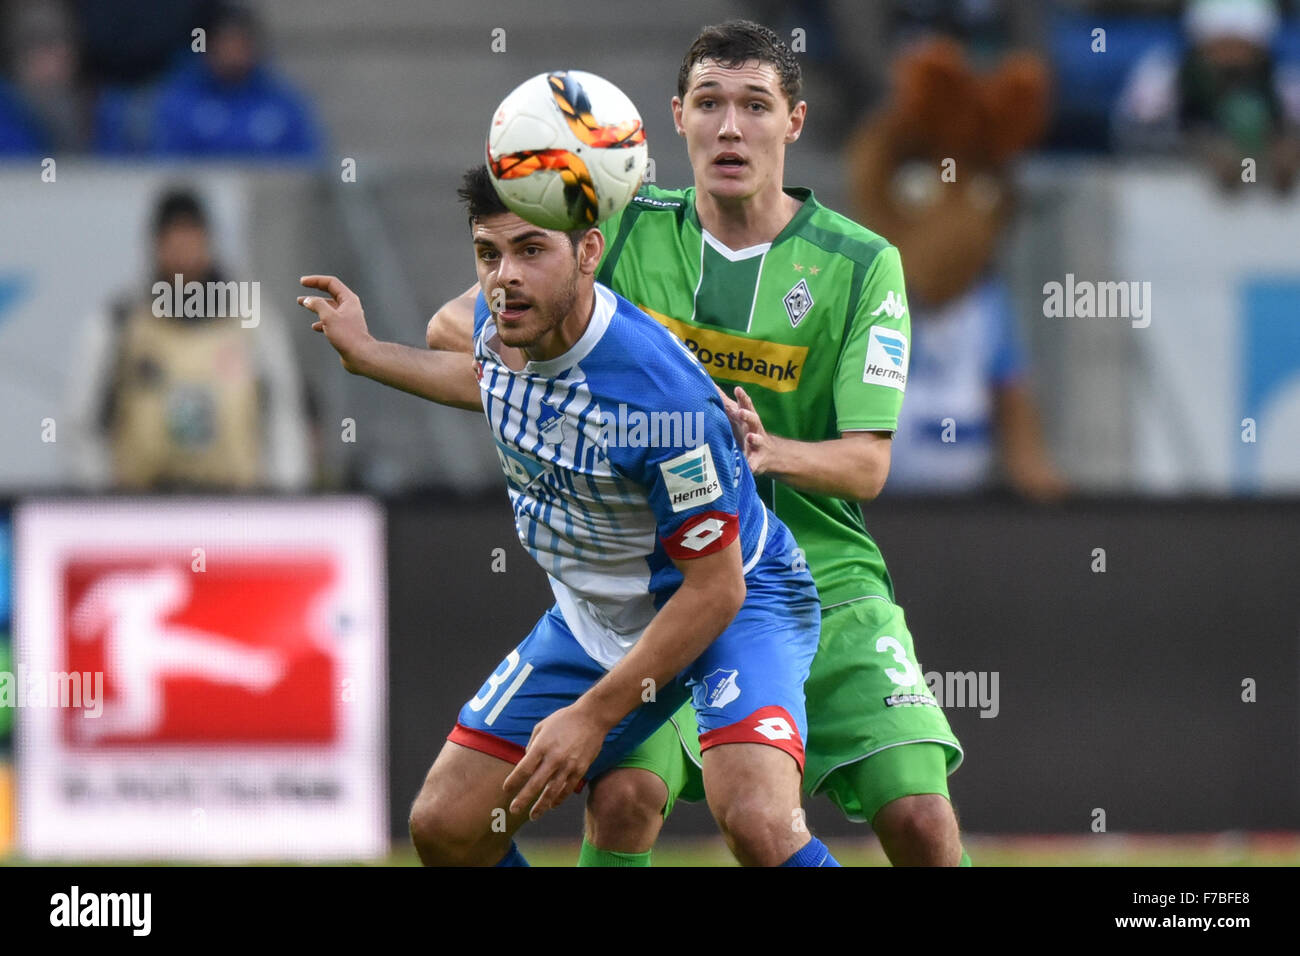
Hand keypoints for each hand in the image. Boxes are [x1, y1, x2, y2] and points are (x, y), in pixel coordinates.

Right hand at [298, 274, 373, 373]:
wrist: (360, 355)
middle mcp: (349, 307)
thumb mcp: (329, 317)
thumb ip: (317, 305)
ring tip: (304, 305)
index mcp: (349, 299)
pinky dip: (321, 321)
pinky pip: (331, 321)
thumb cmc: (348, 336)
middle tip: (301, 293)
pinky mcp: (345, 329)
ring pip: (329, 308)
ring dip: (316, 306)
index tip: (303, 282)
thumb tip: (308, 300)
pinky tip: (314, 326)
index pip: (331, 283)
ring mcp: (348, 318)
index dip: (315, 280)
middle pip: (329, 294)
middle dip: (314, 293)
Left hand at [502, 703, 607, 820]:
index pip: (524, 769)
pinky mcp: (581, 769)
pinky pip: (568, 788)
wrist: (592, 717)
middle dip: (523, 799)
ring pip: (552, 791)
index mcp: (542, 746)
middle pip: (535, 784)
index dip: (514, 781)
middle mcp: (554, 758)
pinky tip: (552, 805)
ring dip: (542, 806)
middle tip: (514, 810)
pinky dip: (559, 799)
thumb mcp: (542, 727)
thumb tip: (527, 762)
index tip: (506, 789)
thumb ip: (532, 745)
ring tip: (533, 815)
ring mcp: (568, 765)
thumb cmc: (564, 720)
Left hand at [718, 384, 776, 475]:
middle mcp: (753, 428)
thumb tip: (710, 385)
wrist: (766, 454)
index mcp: (746, 418)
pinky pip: (754, 462)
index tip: (738, 389)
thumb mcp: (736, 416)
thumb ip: (725, 402)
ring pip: (757, 439)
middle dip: (748, 415)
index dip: (743, 397)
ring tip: (750, 437)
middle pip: (753, 419)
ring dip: (754, 438)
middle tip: (741, 412)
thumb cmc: (745, 430)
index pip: (746, 405)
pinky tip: (749, 466)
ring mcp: (757, 444)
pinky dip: (752, 464)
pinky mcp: (757, 460)